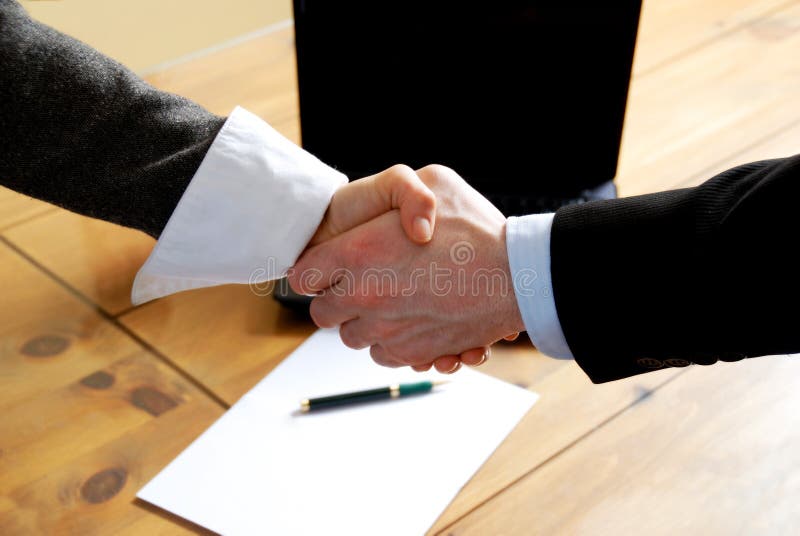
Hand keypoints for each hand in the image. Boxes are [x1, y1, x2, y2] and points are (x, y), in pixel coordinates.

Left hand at [290, 164, 523, 368]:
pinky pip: (383, 355)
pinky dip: (392, 342)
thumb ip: (400, 191)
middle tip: (361, 285)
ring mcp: (387, 329)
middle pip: (322, 313)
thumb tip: (382, 221)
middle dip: (337, 299)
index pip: (302, 275)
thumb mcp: (436, 179)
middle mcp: (365, 296)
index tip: (329, 267)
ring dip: (365, 322)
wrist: (520, 276)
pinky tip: (412, 320)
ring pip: (353, 337)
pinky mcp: (412, 352)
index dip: (314, 270)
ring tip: (393, 301)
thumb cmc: (478, 227)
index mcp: (358, 252)